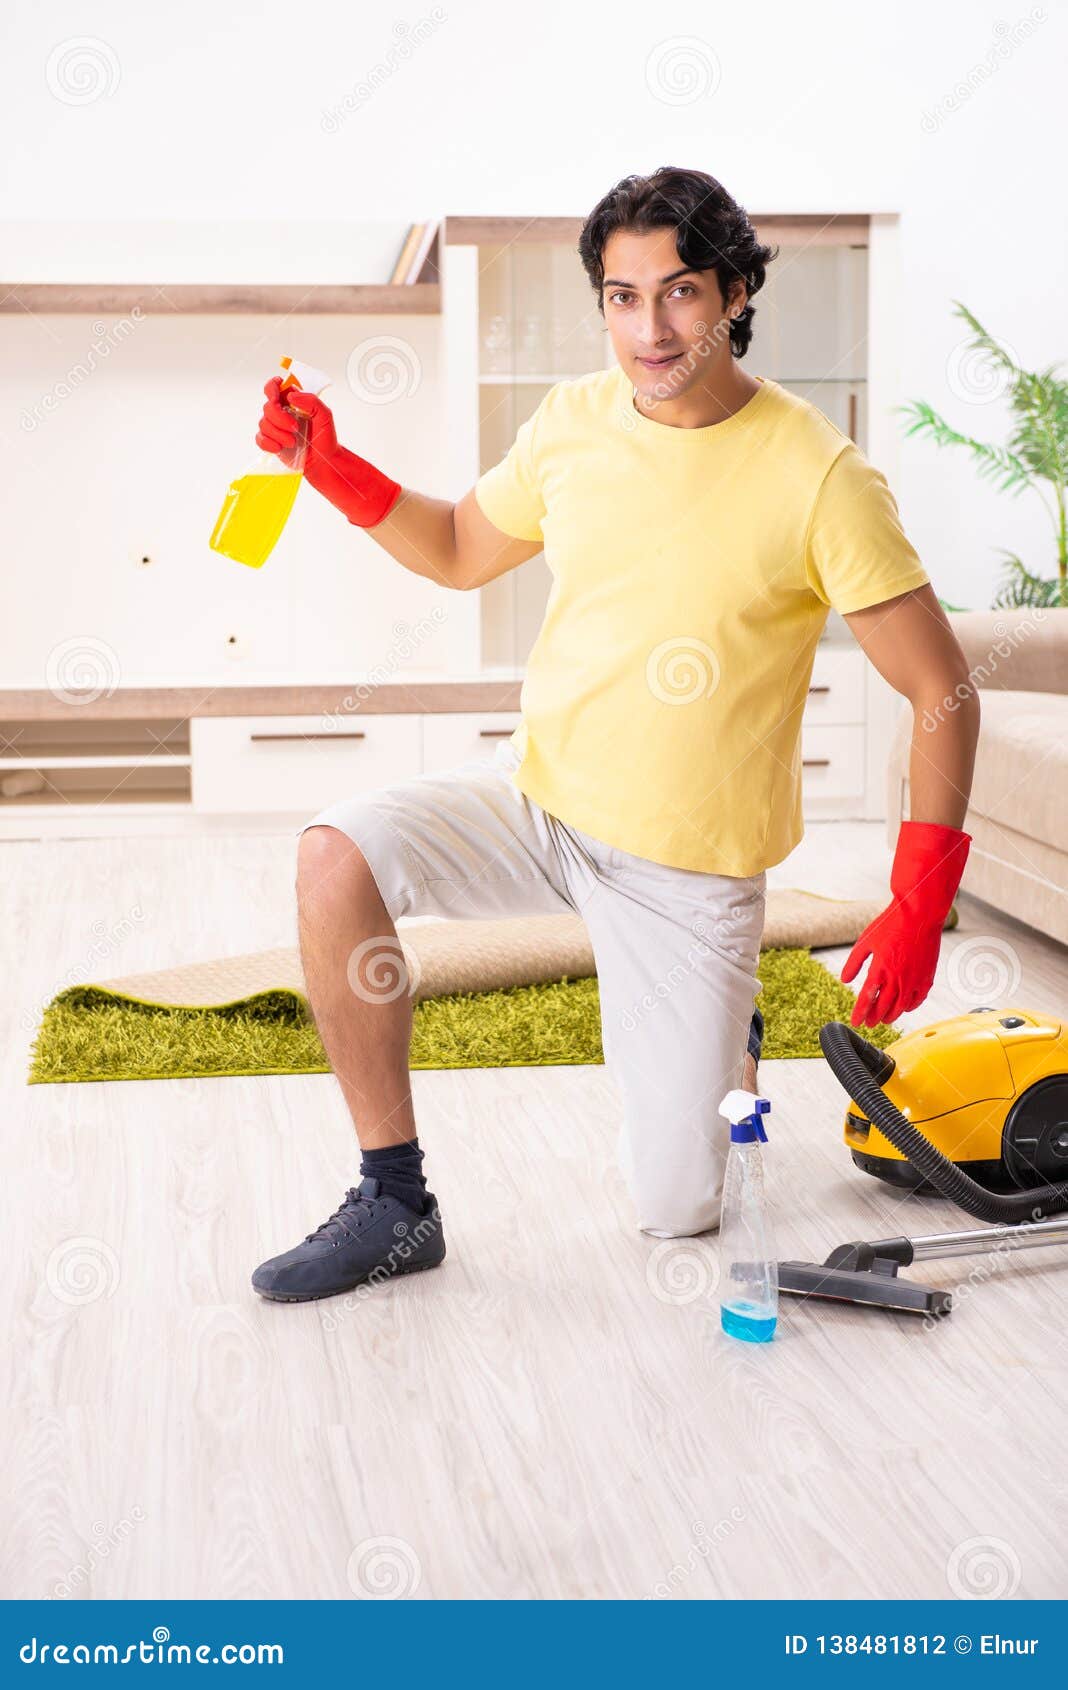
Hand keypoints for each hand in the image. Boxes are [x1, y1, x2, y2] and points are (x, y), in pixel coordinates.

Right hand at [256, 377, 401, 527]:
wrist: (323, 461)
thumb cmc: (324, 437)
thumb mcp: (325, 415)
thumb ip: (311, 401)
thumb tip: (291, 396)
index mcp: (292, 401)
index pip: (274, 386)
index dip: (272, 388)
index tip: (277, 398)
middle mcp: (281, 412)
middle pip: (268, 407)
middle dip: (280, 418)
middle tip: (295, 428)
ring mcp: (274, 427)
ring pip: (263, 423)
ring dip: (278, 434)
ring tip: (293, 442)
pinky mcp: (270, 441)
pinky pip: (259, 439)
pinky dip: (268, 443)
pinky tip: (280, 448)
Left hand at [841, 819, 970, 1027]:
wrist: (919, 913)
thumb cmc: (891, 923)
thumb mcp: (865, 941)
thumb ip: (854, 963)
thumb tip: (845, 980)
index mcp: (880, 969)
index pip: (867, 999)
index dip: (860, 1013)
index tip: (855, 1021)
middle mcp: (898, 978)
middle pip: (884, 1007)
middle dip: (874, 1017)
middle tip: (869, 1023)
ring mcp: (914, 979)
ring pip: (901, 1007)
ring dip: (891, 1015)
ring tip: (884, 1020)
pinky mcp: (927, 976)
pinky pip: (918, 999)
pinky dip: (910, 1007)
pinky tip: (905, 1008)